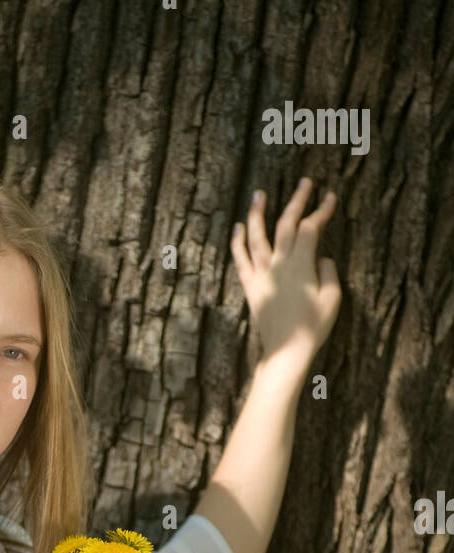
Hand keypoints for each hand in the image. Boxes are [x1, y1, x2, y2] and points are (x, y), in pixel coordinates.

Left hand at [231, 177, 341, 376]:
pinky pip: (240, 259)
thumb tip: (321, 258)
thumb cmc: (313, 328)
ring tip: (260, 193)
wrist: (285, 351)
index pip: (311, 228)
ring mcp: (262, 274)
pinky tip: (239, 227)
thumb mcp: (333, 299)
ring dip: (258, 212)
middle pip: (286, 224)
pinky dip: (238, 241)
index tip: (330, 197)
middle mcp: (279, 264)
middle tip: (306, 182)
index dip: (322, 210)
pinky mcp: (250, 286)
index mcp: (302, 265)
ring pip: (257, 235)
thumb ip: (328, 272)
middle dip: (297, 200)